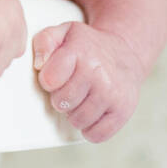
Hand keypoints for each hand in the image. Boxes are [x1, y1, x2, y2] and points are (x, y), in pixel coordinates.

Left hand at [32, 21, 143, 142]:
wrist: (126, 54)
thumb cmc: (89, 47)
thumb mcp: (65, 33)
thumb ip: (45, 41)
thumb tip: (39, 64)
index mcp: (81, 51)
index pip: (50, 79)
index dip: (48, 80)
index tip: (56, 76)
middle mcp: (99, 73)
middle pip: (61, 103)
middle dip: (61, 98)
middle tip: (70, 88)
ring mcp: (113, 93)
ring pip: (78, 120)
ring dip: (75, 113)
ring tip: (82, 99)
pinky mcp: (124, 111)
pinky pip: (96, 134)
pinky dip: (91, 128)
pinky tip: (93, 112)